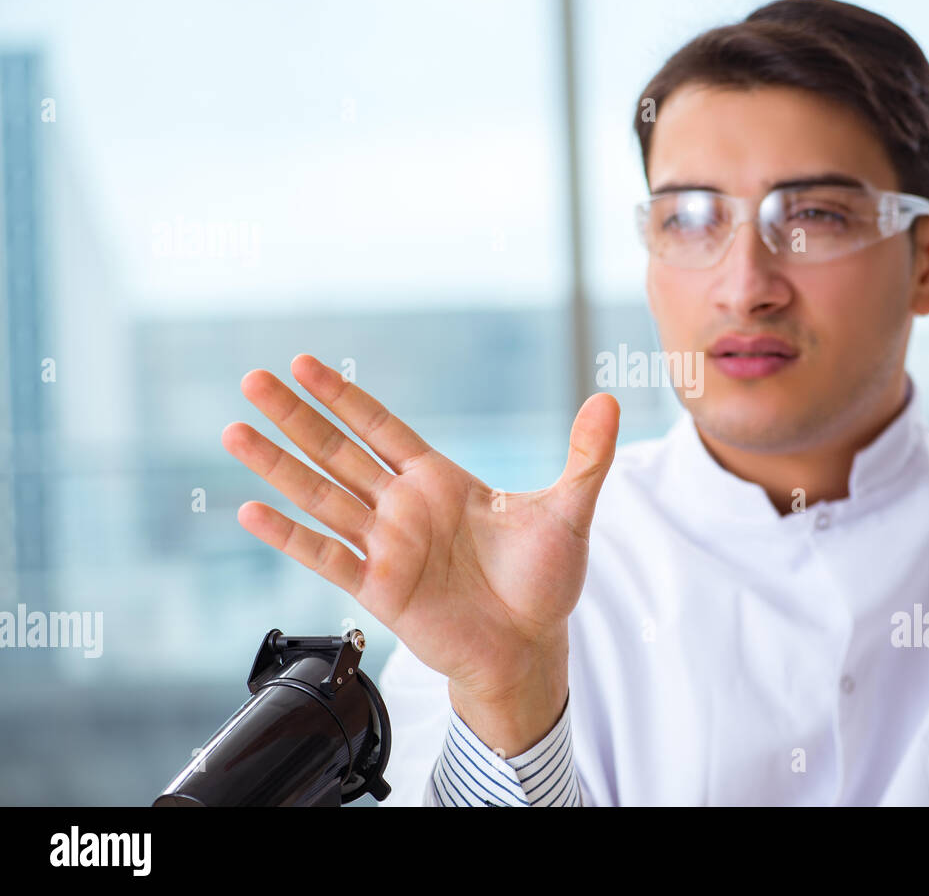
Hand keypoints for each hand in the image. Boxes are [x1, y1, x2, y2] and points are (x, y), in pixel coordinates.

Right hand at [222, 354, 619, 748]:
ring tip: (235, 432)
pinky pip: (326, 556)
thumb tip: (610, 399)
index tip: (304, 364)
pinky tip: (251, 511)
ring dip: (277, 466)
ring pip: (320, 496)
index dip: (342, 397)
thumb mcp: (569, 510)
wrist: (532, 647)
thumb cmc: (545, 581)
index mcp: (439, 480)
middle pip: (337, 452)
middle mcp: (403, 507)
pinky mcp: (379, 588)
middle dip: (296, 416)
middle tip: (252, 379)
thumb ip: (585, 456)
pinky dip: (290, 535)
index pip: (379, 428)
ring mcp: (386, 546)